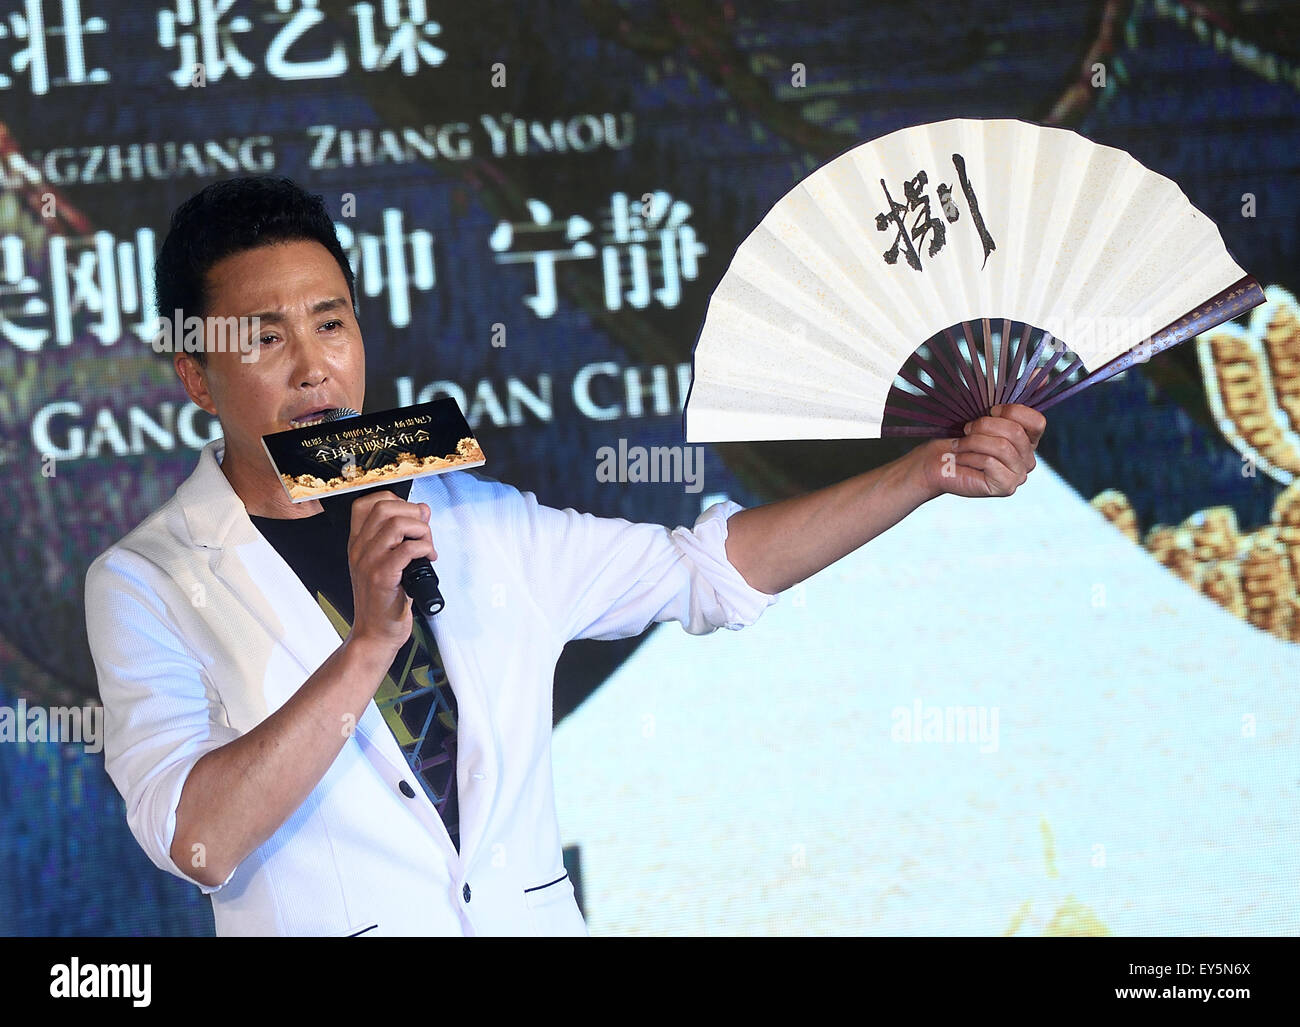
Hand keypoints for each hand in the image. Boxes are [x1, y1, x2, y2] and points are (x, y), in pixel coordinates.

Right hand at [345, 491, 437, 657]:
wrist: (375, 634)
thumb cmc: (384, 600)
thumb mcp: (389, 563)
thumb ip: (403, 536)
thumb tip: (423, 510)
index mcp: (358, 543)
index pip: (367, 503)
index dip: (395, 501)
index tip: (411, 516)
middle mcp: (359, 549)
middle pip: (384, 507)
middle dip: (413, 513)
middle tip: (423, 534)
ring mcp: (368, 562)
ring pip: (396, 524)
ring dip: (421, 531)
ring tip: (427, 548)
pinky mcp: (381, 578)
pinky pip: (406, 550)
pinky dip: (425, 549)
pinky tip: (429, 559)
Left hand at [914, 403, 1046, 499]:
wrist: (934, 461)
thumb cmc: (959, 436)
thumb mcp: (985, 410)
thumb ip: (1015, 391)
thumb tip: (1040, 371)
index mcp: (1028, 440)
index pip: (1037, 421)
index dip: (1012, 411)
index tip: (990, 409)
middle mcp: (1028, 459)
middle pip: (1015, 432)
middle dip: (985, 426)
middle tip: (966, 428)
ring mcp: (1019, 475)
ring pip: (1002, 447)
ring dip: (974, 441)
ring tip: (960, 444)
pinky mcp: (1005, 487)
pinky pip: (991, 462)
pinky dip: (970, 456)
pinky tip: (961, 459)